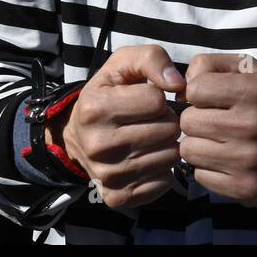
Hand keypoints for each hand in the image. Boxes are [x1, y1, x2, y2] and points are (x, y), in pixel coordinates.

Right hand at [58, 44, 185, 208]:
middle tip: (151, 119)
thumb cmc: (108, 94)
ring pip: (170, 156)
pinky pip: (164, 181)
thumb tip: (178, 83)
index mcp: (96, 109)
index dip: (158, 96)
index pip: (156, 101)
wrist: (78, 135)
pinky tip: (147, 157)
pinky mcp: (118, 196)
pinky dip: (163, 168)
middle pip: (167, 130)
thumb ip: (152, 59)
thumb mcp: (123, 64)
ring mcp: (107, 175)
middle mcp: (98, 145)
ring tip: (150, 136)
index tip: (146, 98)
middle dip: (167, 120)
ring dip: (167, 144)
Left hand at [179, 54, 256, 207]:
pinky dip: (208, 168)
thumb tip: (179, 86)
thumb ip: (210, 64)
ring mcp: (249, 160)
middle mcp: (253, 125)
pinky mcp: (244, 187)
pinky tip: (227, 160)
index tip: (213, 97)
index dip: (199, 92)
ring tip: (221, 140)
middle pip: (188, 121)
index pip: (195, 89)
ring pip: (189, 150)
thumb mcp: (249, 70)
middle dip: (198, 119)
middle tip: (217, 121)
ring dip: (200, 144)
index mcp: (256, 91)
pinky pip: (200, 175)